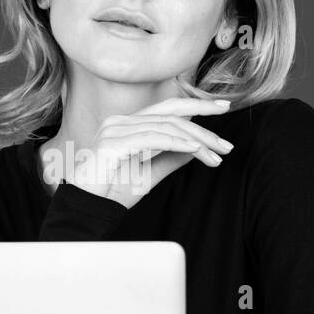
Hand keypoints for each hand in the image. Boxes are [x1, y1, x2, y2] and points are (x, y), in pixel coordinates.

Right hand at [66, 97, 234, 208]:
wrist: (87, 209)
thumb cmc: (113, 191)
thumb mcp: (150, 172)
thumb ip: (170, 158)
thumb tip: (196, 147)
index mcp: (127, 123)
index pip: (167, 107)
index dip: (197, 104)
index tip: (223, 108)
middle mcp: (120, 121)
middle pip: (170, 115)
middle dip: (203, 126)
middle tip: (227, 144)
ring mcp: (114, 130)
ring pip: (166, 127)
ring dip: (196, 142)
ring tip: (216, 156)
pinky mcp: (112, 143)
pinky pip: (152, 138)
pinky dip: (177, 143)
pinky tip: (196, 150)